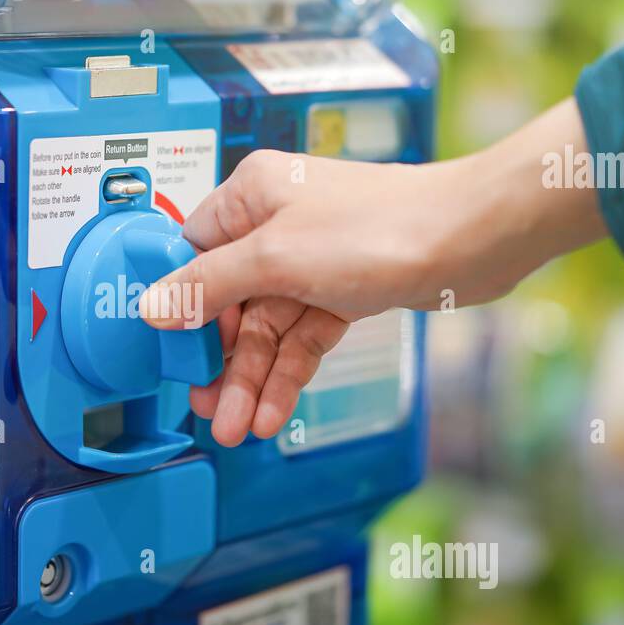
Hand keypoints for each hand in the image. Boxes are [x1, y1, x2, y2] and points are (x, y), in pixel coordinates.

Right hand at [138, 99, 606, 445]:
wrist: (472, 239)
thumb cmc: (380, 227)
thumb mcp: (275, 258)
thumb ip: (207, 285)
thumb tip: (151, 306)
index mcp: (252, 196)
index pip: (194, 255)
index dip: (178, 307)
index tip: (168, 357)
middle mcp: (278, 223)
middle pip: (230, 302)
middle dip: (221, 362)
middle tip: (211, 413)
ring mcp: (312, 260)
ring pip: (267, 329)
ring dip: (253, 379)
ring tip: (240, 429)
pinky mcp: (344, 290)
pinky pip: (302, 338)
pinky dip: (287, 374)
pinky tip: (273, 412)